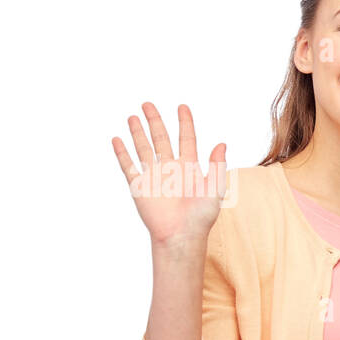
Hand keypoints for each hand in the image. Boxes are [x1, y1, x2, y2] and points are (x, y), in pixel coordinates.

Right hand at [113, 102, 226, 250]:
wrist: (181, 236)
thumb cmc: (201, 217)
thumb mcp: (215, 189)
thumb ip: (218, 166)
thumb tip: (222, 143)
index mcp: (190, 168)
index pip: (186, 139)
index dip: (185, 123)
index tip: (182, 107)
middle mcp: (171, 169)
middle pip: (162, 139)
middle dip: (155, 121)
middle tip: (148, 104)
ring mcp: (154, 176)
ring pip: (144, 148)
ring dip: (138, 133)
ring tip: (133, 116)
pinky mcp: (139, 186)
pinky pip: (128, 166)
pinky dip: (122, 153)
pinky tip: (117, 139)